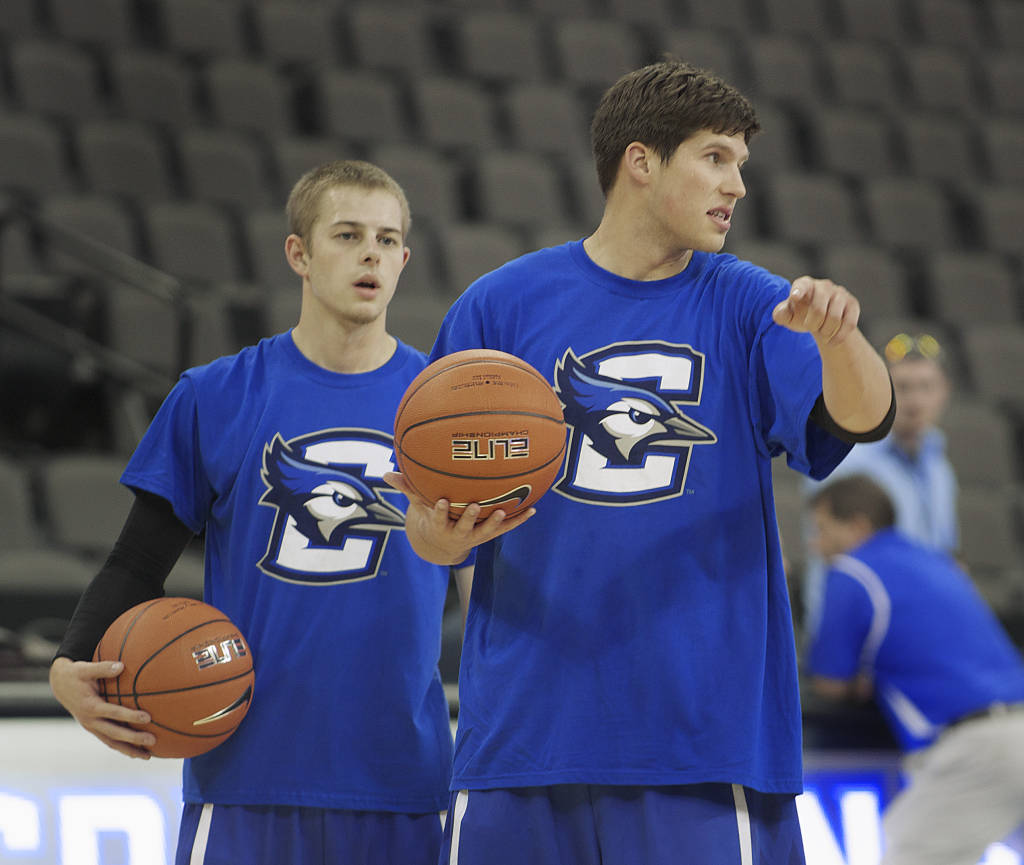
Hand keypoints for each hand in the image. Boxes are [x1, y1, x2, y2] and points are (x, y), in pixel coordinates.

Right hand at [49, 657, 155, 758]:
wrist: (60, 685)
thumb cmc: (76, 674)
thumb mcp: (86, 668)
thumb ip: (103, 668)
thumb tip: (121, 666)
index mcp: (90, 706)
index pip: (113, 713)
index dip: (130, 716)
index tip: (148, 718)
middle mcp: (90, 720)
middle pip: (114, 733)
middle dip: (133, 738)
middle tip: (153, 740)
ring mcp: (91, 727)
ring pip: (112, 742)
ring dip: (129, 750)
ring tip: (148, 756)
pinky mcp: (94, 728)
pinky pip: (109, 741)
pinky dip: (123, 747)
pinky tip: (137, 752)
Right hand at [384, 471, 534, 564]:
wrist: (442, 545)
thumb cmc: (431, 517)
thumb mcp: (418, 506)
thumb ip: (407, 489)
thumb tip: (386, 473)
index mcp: (441, 525)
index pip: (438, 519)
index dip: (440, 511)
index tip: (442, 501)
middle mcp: (459, 533)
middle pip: (465, 527)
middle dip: (470, 517)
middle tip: (476, 505)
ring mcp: (476, 535)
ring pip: (487, 531)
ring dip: (496, 522)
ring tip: (503, 510)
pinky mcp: (489, 534)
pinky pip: (506, 527)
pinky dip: (519, 519)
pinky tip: (534, 508)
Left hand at [772, 276, 860, 346]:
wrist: (821, 319)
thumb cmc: (800, 314)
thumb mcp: (788, 316)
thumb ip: (781, 314)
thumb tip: (782, 312)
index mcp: (805, 284)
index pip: (802, 285)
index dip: (799, 290)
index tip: (795, 296)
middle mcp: (824, 286)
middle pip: (818, 308)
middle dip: (812, 324)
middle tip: (810, 328)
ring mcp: (840, 293)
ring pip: (835, 318)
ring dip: (825, 331)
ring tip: (821, 332)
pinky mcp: (853, 304)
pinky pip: (849, 323)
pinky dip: (839, 337)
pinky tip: (831, 342)